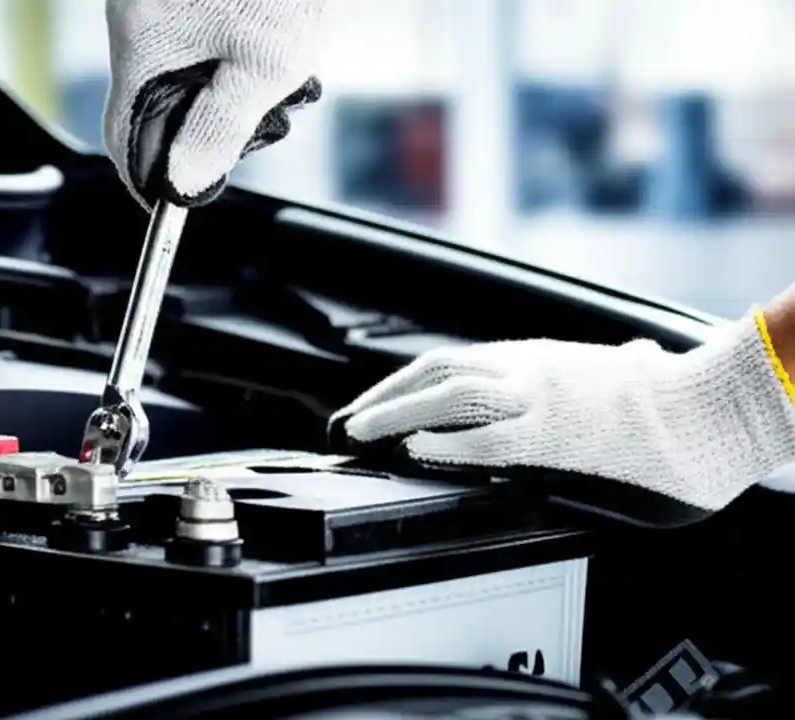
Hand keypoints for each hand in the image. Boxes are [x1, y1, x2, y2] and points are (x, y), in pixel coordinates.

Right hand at [103, 0, 330, 209]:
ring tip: (274, 66)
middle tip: (256, 120)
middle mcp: (135, 13)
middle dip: (200, 123)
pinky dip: (226, 50)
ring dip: (219, 85)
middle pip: (151, 102)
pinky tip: (268, 34)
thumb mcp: (266, 64)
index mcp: (143, 39)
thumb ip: (220, 128)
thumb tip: (183, 182)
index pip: (122, 138)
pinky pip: (189, 35)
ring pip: (174, 69)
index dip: (148, 178)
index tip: (176, 200)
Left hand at [329, 314, 794, 515]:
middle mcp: (526, 369)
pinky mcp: (552, 434)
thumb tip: (630, 358)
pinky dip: (442, 443)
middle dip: (386, 396)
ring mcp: (536, 399)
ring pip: (447, 395)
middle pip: (436, 372)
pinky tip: (413, 452)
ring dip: (396, 414)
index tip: (377, 400)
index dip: (404, 382)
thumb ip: (611, 362)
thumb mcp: (622, 366)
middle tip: (352, 421)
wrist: (706, 405)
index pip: (449, 361)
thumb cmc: (669, 392)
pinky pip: (482, 438)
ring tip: (362, 433)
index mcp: (533, 357)